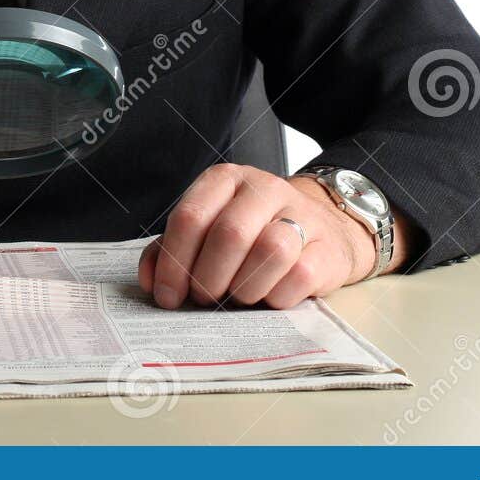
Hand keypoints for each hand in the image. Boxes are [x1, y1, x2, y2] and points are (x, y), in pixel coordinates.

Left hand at [137, 164, 382, 309]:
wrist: (320, 232)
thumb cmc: (251, 235)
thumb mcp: (206, 233)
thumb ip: (171, 251)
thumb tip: (151, 283)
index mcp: (224, 180)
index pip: (191, 216)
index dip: (174, 262)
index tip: (168, 296)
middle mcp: (263, 188)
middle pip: (229, 234)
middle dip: (208, 277)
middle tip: (204, 299)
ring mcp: (300, 213)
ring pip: (270, 251)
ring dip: (245, 287)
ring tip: (237, 296)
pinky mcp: (327, 246)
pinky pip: (299, 276)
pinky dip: (277, 296)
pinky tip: (269, 296)